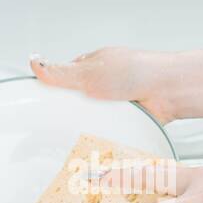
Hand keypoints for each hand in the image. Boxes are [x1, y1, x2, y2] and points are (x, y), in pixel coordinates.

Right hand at [30, 47, 177, 122]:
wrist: (167, 92)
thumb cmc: (137, 72)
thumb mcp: (89, 71)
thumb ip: (60, 72)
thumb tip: (34, 62)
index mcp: (90, 67)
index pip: (61, 81)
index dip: (49, 94)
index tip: (37, 107)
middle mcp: (101, 85)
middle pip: (74, 104)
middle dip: (69, 114)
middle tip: (61, 123)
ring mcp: (112, 104)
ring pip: (90, 120)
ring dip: (88, 126)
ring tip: (82, 132)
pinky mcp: (123, 121)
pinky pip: (107, 132)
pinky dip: (103, 136)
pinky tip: (100, 139)